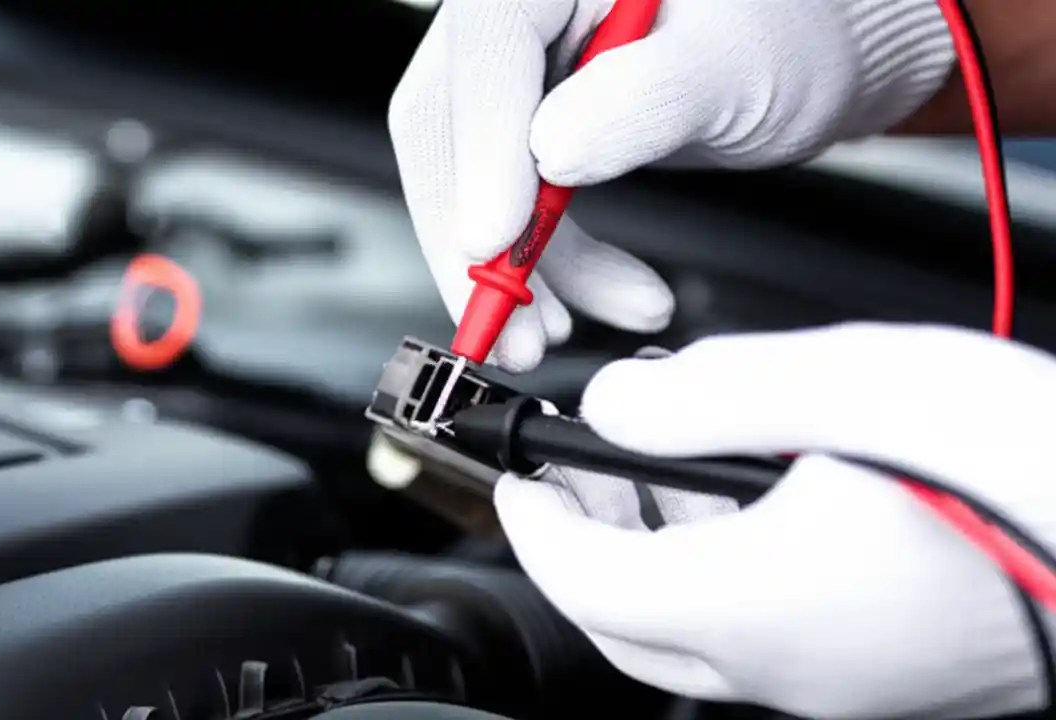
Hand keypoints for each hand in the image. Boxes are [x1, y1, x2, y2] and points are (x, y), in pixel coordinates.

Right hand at [388, 0, 954, 371]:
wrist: (801, 61)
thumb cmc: (784, 37)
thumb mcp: (733, 65)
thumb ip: (645, 99)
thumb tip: (552, 153)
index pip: (489, 49)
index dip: (478, 152)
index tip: (492, 243)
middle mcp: (519, 14)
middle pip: (450, 127)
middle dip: (480, 244)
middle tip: (510, 327)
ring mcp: (516, 74)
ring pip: (473, 182)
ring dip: (520, 273)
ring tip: (566, 329)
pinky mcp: (525, 128)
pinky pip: (511, 205)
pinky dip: (549, 265)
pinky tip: (601, 294)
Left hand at [495, 323, 1055, 718]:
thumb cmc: (1028, 475)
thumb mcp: (856, 386)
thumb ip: (714, 391)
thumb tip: (624, 403)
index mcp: (754, 601)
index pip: (585, 581)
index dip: (535, 525)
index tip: (519, 479)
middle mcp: (785, 667)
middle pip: (627, 623)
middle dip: (586, 543)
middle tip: (581, 473)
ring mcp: (839, 688)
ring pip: (693, 634)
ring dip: (656, 556)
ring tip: (673, 468)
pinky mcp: (885, 681)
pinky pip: (763, 642)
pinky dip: (723, 579)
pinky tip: (760, 507)